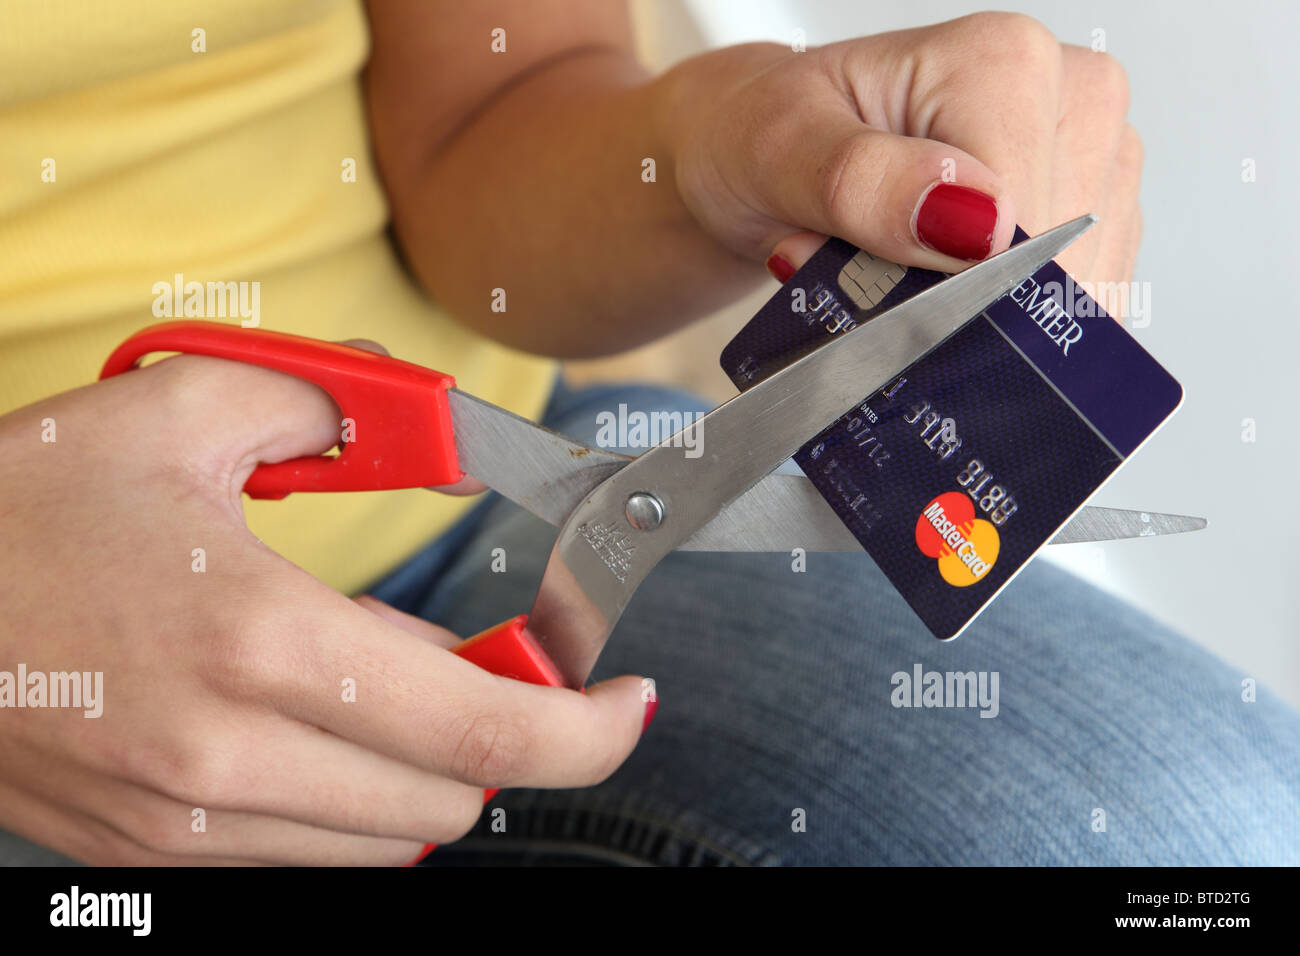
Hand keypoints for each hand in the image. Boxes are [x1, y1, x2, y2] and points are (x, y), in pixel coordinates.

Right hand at [0, 355, 647, 863]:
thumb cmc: (16, 511)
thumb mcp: (173, 412)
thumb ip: (323, 400)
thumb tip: (418, 417)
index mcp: (257, 643)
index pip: (484, 731)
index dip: (588, 732)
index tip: (628, 701)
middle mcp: (229, 759)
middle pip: (455, 797)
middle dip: (510, 734)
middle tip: (505, 664)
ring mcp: (186, 825)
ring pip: (391, 840)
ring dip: (434, 770)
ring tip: (403, 687)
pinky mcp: (150, 856)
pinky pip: (312, 857)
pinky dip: (360, 802)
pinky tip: (330, 730)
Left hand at [666, 12, 1140, 298]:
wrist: (754, 152)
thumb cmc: (762, 136)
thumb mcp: (778, 152)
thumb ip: (862, 183)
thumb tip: (974, 223)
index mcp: (1003, 62)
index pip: (1021, 224)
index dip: (945, 286)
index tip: (864, 280)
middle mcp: (1067, 99)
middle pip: (1049, 266)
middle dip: (953, 302)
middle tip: (861, 268)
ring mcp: (1088, 160)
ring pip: (1064, 298)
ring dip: (969, 316)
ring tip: (887, 266)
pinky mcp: (1089, 219)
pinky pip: (1062, 308)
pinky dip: (990, 319)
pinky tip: (935, 281)